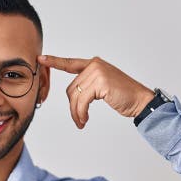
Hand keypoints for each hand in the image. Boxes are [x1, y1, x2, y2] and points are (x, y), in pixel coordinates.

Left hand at [37, 55, 155, 128]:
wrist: (139, 99)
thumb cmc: (122, 95)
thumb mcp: (102, 86)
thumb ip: (88, 84)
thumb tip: (73, 95)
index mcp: (94, 64)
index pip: (70, 63)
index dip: (55, 61)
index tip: (41, 58)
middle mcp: (94, 64)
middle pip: (71, 88)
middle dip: (73, 107)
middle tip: (79, 119)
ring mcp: (98, 72)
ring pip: (75, 96)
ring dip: (77, 113)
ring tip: (82, 122)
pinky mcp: (100, 82)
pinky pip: (82, 101)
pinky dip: (81, 113)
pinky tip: (85, 119)